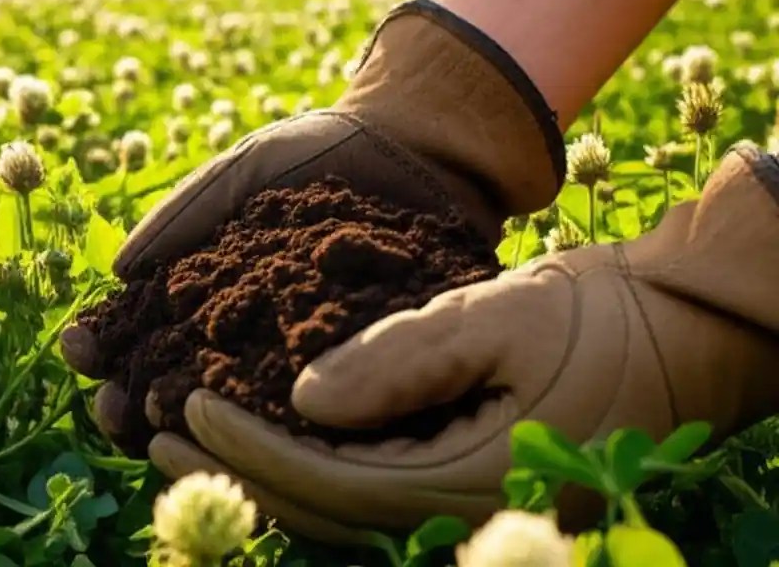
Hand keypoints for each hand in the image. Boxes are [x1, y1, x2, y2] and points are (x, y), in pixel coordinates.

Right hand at [60, 0, 564, 445]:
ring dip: (193, 429)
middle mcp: (249, 340)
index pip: (143, 334)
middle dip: (135, 402)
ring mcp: (304, 365)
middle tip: (111, 410)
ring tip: (163, 432)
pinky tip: (255, 438)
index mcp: (211, 295)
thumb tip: (117, 268)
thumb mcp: (245, 169)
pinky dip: (284, 426)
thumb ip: (184, 213)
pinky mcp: (362, 375)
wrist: (419, 146)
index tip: (80, 349)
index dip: (106, 346)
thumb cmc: (321, 152)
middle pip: (178, 386)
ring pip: (239, 413)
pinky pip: (320, 407)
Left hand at [148, 145, 778, 536]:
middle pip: (318, 511)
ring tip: (181, 441)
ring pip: (335, 510)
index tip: (181, 410)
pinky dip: (301, 467)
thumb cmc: (600, 319)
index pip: (327, 481)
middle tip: (154, 437)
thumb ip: (404, 359)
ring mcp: (459, 506)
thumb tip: (302, 397)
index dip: (246, 450)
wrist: (677, 338)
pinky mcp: (456, 481)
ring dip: (256, 477)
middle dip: (232, 476)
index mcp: (468, 484)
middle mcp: (457, 513)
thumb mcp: (503, 318)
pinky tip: (258, 435)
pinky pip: (363, 490)